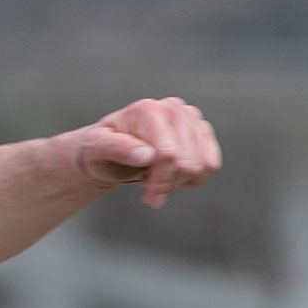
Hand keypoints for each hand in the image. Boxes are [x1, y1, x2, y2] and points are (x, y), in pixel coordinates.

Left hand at [74, 97, 221, 208]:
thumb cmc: (100, 150)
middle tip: (147, 188)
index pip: (167, 155)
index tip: (148, 198)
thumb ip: (117, 149)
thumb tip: (146, 155)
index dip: (160, 182)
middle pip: (187, 162)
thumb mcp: (96, 149)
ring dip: (178, 181)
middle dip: (167, 183)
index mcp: (148, 110)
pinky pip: (211, 164)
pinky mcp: (202, 131)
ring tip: (155, 177)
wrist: (109, 149)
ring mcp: (191, 118)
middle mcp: (173, 108)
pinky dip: (193, 178)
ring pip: (202, 165)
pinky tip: (171, 175)